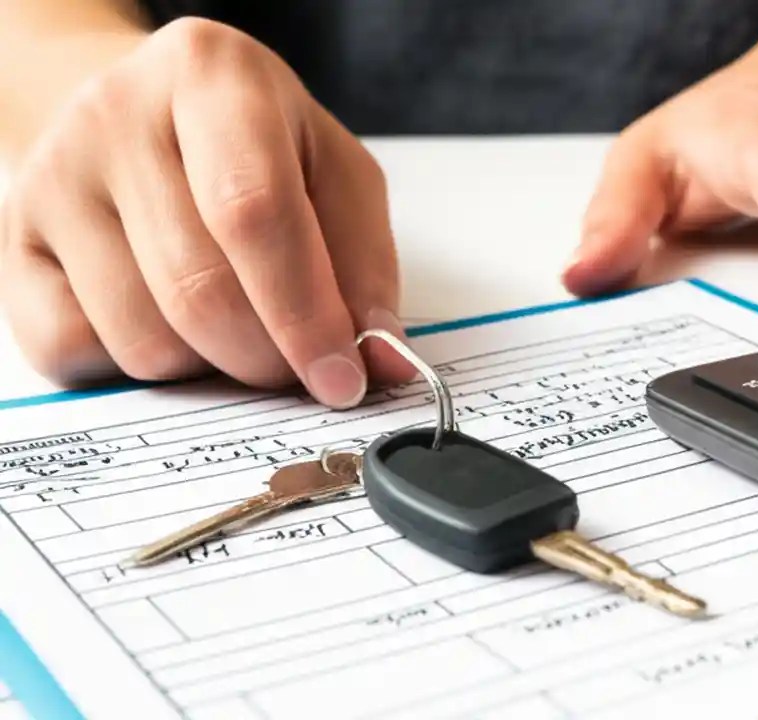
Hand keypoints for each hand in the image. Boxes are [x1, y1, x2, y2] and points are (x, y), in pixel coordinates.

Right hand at [0, 18, 412, 406]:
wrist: (136, 114)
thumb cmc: (254, 149)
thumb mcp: (334, 174)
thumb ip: (365, 265)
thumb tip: (380, 362)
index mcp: (212, 77)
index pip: (254, 212)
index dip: (306, 313)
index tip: (344, 378)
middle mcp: (116, 116)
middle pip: (199, 289)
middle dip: (266, 358)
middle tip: (297, 368)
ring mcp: (52, 178)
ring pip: (142, 338)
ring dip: (207, 366)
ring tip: (232, 326)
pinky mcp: (12, 240)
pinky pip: (75, 351)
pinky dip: (137, 368)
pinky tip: (166, 322)